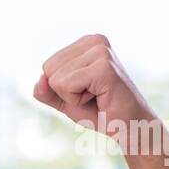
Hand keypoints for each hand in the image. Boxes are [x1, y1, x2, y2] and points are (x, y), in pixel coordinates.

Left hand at [32, 34, 158, 145]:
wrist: (128, 127)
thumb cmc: (99, 112)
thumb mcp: (64, 100)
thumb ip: (46, 91)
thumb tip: (40, 80)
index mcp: (86, 43)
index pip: (47, 65)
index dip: (61, 87)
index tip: (86, 90)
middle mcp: (94, 41)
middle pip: (49, 69)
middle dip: (65, 91)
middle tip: (92, 95)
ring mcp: (100, 51)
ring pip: (56, 79)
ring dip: (73, 96)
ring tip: (98, 95)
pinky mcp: (104, 67)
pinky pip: (66, 85)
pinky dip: (77, 99)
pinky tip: (100, 97)